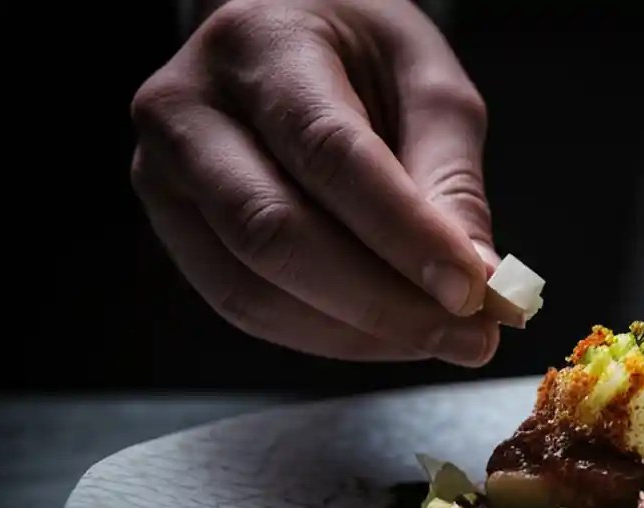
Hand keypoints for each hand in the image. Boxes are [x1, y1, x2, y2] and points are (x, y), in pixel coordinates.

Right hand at [131, 0, 515, 365]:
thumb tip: (479, 282)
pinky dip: (326, 335)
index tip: (472, 290)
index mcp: (259, 41)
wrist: (287, 33)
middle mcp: (187, 108)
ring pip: (253, 288)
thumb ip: (451, 180)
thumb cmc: (363, 54)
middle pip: (276, 231)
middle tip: (471, 337)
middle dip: (384, 303)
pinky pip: (244, 307)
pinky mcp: (171, 230)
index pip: (329, 153)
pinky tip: (387, 334)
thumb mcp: (427, 85)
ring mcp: (163, 174)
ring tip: (440, 337)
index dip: (403, 234)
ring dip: (359, 333)